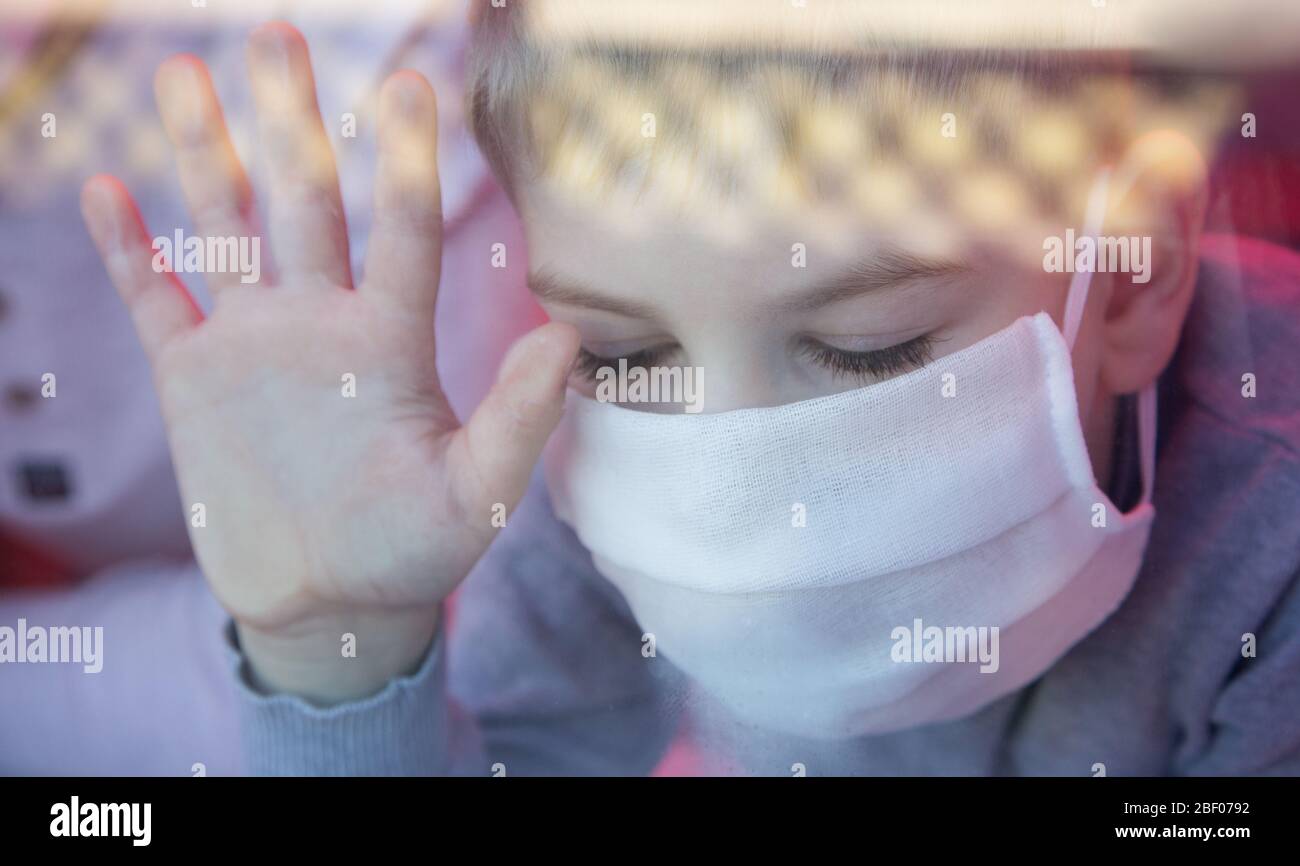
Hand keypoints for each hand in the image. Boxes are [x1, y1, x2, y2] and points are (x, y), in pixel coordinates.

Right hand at [79, 22, 577, 702]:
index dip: (406, 162)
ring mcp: (256, 343)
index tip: (410, 84)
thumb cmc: (416, 554)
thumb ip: (516, 420)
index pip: (404, 232)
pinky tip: (109, 190)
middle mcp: (325, 321)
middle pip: (307, 201)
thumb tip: (565, 336)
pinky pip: (156, 299)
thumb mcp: (475, 498)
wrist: (334, 605)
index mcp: (393, 340)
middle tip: (277, 33)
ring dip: (205, 152)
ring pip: (228, 227)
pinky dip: (131, 251)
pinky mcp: (194, 379)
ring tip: (182, 72)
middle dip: (290, 122)